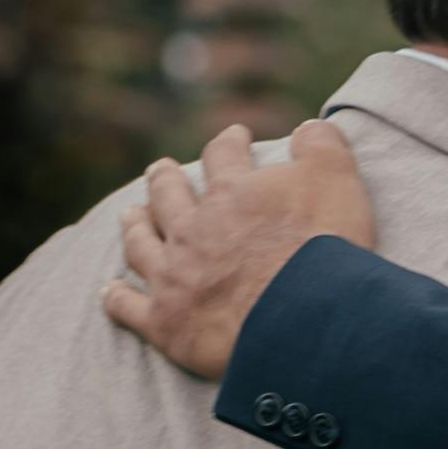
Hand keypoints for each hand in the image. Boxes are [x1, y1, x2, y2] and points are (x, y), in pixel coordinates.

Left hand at [103, 120, 376, 379]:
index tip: (235, 138)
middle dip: (165, 180)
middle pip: (168, 196)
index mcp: (232, 193)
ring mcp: (174, 274)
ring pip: (141, 243)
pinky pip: (129, 307)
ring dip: (134, 227)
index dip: (230, 144)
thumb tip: (309, 127)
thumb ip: (321, 146)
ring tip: (131, 215)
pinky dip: (118, 299)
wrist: (304, 320)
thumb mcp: (337, 180)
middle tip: (161, 170)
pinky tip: (110, 292)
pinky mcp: (166, 322)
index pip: (224, 156)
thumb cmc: (323, 249)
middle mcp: (193, 228)